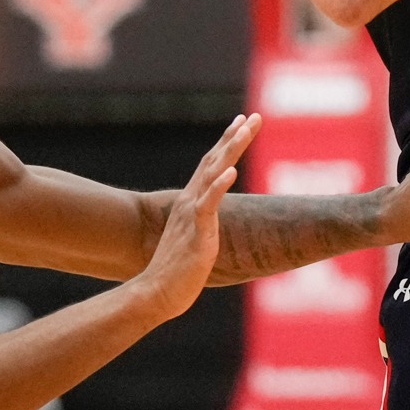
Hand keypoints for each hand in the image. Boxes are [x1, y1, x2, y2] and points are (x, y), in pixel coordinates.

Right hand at [130, 114, 258, 320]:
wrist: (156, 293)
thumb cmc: (177, 274)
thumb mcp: (195, 242)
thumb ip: (202, 228)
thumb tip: (210, 226)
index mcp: (191, 204)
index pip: (211, 165)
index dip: (226, 143)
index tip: (242, 122)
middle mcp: (190, 202)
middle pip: (215, 161)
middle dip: (235, 137)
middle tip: (253, 116)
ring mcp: (192, 215)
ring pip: (214, 173)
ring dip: (231, 149)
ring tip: (246, 129)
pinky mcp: (196, 231)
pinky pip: (208, 203)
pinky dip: (219, 185)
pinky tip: (231, 169)